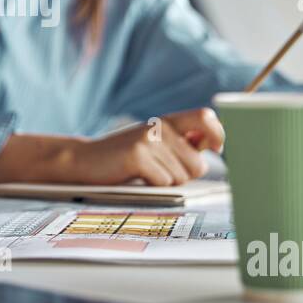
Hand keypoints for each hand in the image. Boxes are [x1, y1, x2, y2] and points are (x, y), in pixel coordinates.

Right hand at [70, 108, 225, 185]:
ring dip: (166, 181)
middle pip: (198, 163)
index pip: (206, 117)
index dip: (218, 134)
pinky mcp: (138, 156)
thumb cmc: (123, 156)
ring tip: (146, 172)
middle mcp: (160, 126)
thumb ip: (182, 142)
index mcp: (167, 121)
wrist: (84, 160)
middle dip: (186, 175)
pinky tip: (137, 176)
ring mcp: (149, 140)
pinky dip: (152, 185)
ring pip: (181, 177)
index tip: (215, 148)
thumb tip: (212, 143)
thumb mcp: (155, 143)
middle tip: (162, 170)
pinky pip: (163, 182)